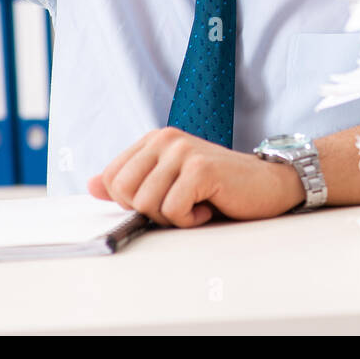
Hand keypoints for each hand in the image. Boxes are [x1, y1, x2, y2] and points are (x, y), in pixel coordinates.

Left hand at [87, 127, 306, 226]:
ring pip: (147, 203)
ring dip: (173, 216)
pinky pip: (173, 210)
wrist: (267, 186)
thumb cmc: (219, 188)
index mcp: (154, 139)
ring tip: (198, 202)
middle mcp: (166, 138)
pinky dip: (191, 219)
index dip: (132, 201)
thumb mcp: (169, 184)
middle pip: (124, 192)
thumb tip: (91, 185)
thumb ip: (130, 182)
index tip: (163, 197)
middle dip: (151, 210)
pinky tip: (210, 205)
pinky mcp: (200, 168)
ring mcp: (183, 151)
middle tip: (182, 202)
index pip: (111, 178)